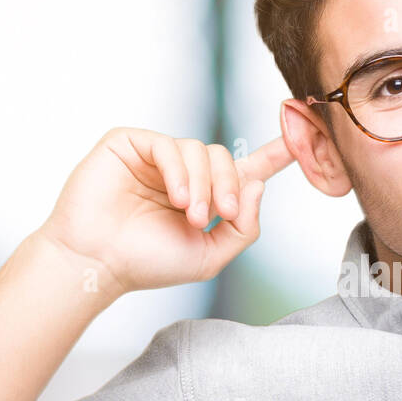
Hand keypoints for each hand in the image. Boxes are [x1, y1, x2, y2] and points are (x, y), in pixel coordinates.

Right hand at [38, 128, 294, 294]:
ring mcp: (156, 156)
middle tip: (217, 216)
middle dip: (228, 186)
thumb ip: (244, 226)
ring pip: (200, 150)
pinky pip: (168, 144)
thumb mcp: (210, 255)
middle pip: (226, 158)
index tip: (303, 137)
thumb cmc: (147, 263)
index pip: (247, 170)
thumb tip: (258, 184)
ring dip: (202, 185)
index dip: (275, 154)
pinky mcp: (130, 143)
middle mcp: (183, 172)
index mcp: (205, 196)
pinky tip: (174, 198)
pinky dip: (179, 171)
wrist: (98, 264)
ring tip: (189, 215)